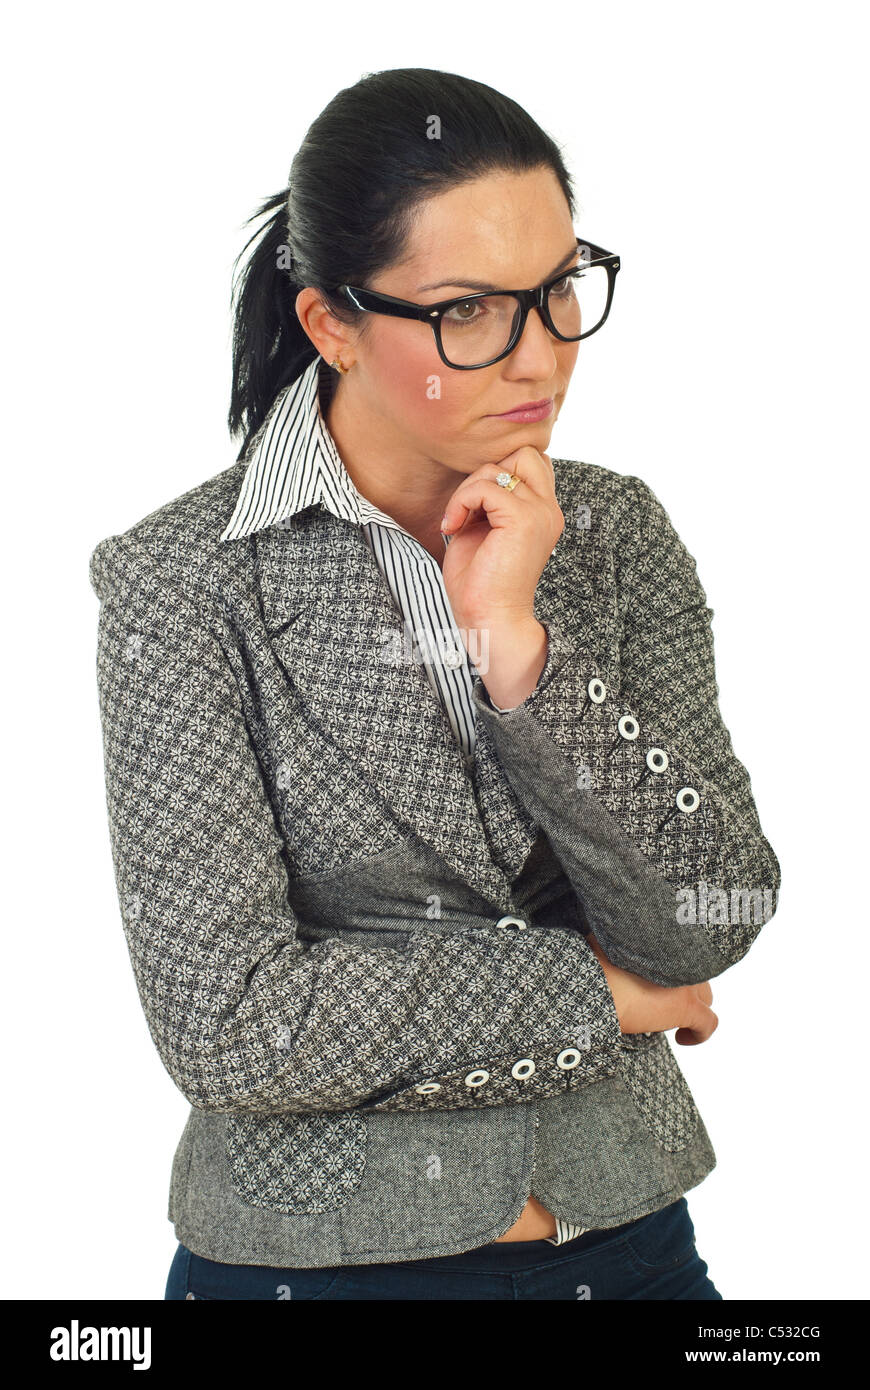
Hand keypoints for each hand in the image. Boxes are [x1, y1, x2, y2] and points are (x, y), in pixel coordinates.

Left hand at [440, 446, 563, 633]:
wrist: (489, 619)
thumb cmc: (480, 583)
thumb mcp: (484, 529)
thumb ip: (489, 499)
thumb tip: (476, 473)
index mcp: (543, 512)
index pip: (530, 462)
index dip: (498, 473)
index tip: (474, 507)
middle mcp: (548, 509)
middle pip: (523, 453)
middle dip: (486, 473)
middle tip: (468, 508)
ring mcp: (540, 513)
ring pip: (496, 468)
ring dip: (466, 491)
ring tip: (457, 522)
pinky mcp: (523, 519)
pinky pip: (484, 487)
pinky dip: (461, 502)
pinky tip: (452, 528)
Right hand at [586, 931, 718, 1045]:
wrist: (593, 987)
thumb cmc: (592, 965)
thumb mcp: (609, 943)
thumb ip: (623, 942)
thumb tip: (615, 942)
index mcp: (664, 940)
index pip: (682, 953)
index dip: (672, 970)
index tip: (659, 983)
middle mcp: (680, 957)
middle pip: (697, 975)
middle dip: (685, 989)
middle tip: (663, 1001)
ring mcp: (686, 982)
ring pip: (705, 997)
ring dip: (692, 1008)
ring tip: (671, 1020)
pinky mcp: (687, 1007)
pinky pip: (708, 1023)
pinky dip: (699, 1034)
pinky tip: (683, 1039)